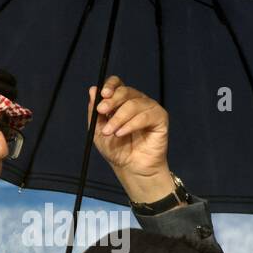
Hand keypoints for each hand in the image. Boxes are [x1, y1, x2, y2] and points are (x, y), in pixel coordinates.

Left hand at [86, 77, 173, 201]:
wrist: (131, 168)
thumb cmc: (117, 150)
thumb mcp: (98, 131)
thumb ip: (94, 112)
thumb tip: (92, 90)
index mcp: (122, 101)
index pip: (118, 84)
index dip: (110, 85)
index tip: (102, 94)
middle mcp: (137, 101)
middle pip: (125, 91)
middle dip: (111, 101)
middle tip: (101, 111)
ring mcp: (149, 108)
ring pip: (134, 104)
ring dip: (118, 117)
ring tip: (110, 132)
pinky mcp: (160, 118)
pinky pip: (146, 115)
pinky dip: (131, 124)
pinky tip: (121, 133)